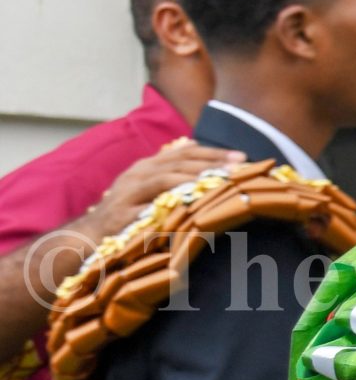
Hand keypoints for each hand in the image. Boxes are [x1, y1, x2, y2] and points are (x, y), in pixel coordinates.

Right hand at [81, 142, 240, 240]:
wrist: (89, 234)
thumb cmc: (127, 210)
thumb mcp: (147, 186)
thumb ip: (169, 169)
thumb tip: (193, 146)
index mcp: (147, 166)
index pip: (185, 152)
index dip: (213, 152)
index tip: (241, 157)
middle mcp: (138, 174)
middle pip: (179, 162)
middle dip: (212, 162)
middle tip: (239, 166)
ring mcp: (129, 193)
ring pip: (166, 179)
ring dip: (196, 178)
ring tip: (222, 181)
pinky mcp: (123, 215)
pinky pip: (152, 208)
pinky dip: (173, 205)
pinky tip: (195, 205)